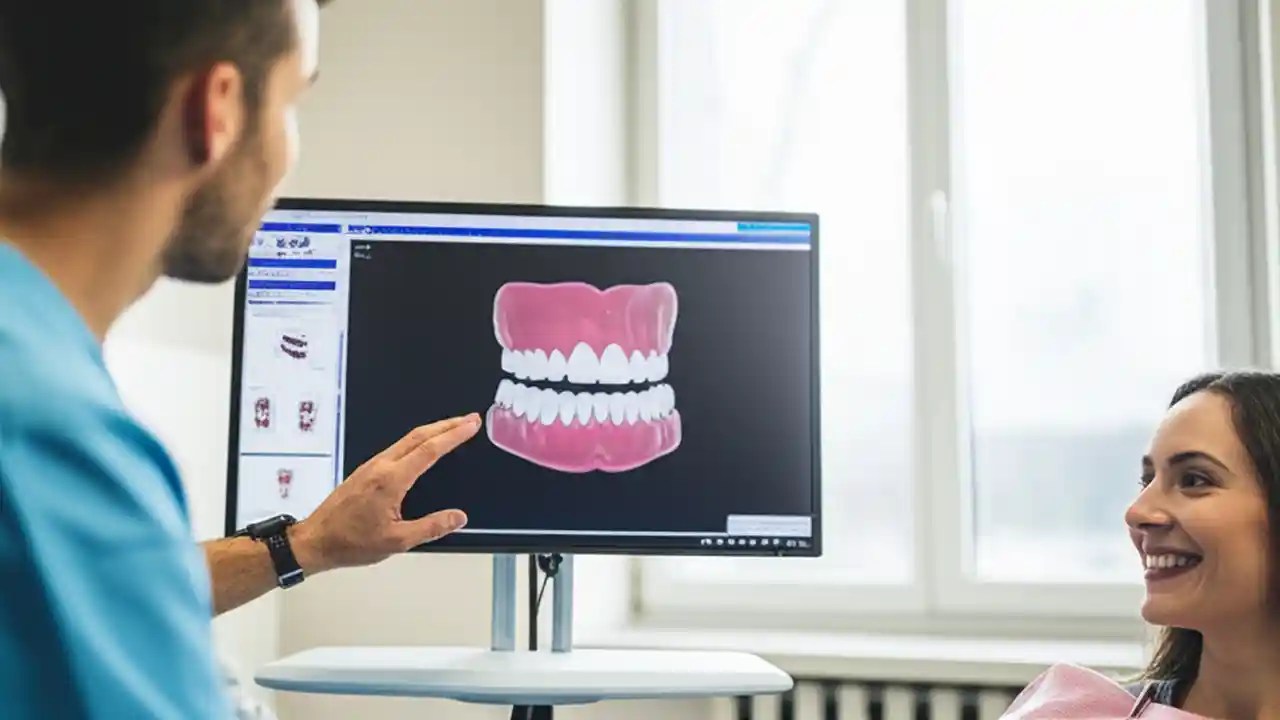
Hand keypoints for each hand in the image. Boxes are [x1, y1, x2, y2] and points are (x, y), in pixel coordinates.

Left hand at [289, 413, 480, 572]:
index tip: (471, 425)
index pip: (429, 450)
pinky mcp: (366, 471)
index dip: (453, 435)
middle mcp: (381, 467)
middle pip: (418, 436)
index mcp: (391, 481)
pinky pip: (397, 447)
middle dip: (447, 425)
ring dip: (433, 431)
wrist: (315, 540)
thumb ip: (430, 528)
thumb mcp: (397, 542)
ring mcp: (371, 466)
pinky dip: (417, 441)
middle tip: (470, 419)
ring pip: (407, 440)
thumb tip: (458, 517)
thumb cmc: (351, 542)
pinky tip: (423, 447)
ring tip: (453, 428)